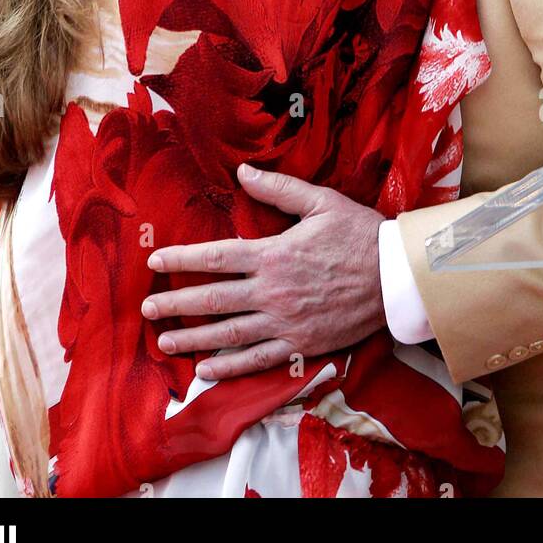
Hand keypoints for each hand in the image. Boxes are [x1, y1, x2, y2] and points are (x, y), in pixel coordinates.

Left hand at [141, 164, 387, 380]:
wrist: (396, 277)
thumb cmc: (360, 233)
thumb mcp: (321, 201)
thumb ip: (279, 189)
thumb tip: (242, 172)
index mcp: (273, 254)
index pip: (216, 257)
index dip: (182, 260)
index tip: (156, 262)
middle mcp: (273, 291)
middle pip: (213, 299)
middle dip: (176, 303)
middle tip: (146, 308)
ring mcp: (285, 321)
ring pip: (229, 334)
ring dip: (193, 338)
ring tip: (164, 341)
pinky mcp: (301, 344)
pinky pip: (258, 359)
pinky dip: (229, 367)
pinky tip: (205, 370)